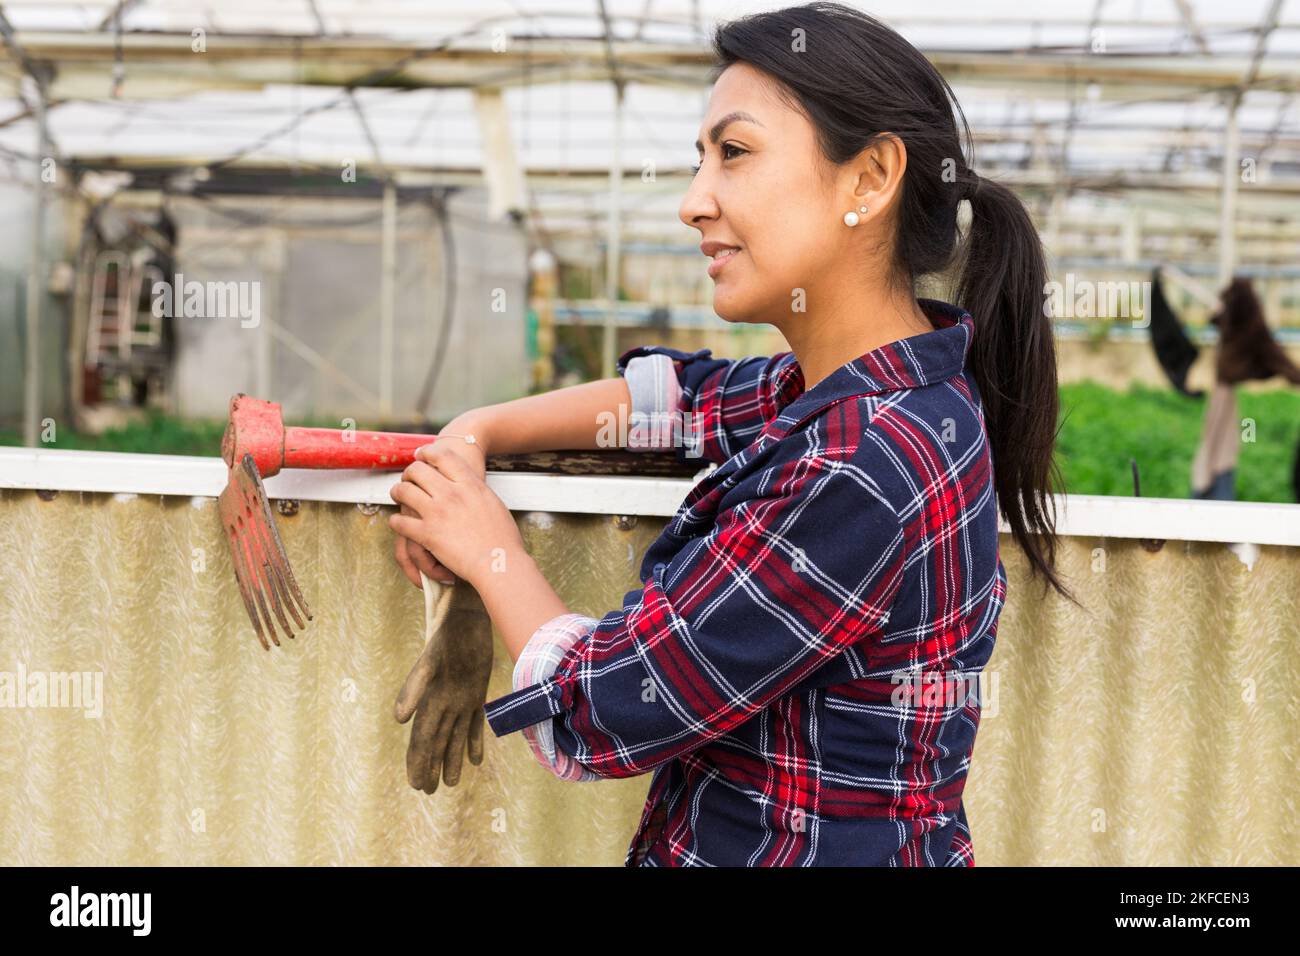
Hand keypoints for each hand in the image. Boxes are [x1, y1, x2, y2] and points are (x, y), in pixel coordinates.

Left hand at [392, 413, 489, 588]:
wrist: (501, 562)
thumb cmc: (504, 538)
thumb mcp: (493, 503)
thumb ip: (476, 491)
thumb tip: (470, 487)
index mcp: (470, 484)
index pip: (442, 456)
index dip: (427, 453)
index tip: (421, 456)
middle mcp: (452, 494)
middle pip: (418, 470)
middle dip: (409, 473)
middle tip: (408, 479)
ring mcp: (438, 513)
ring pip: (404, 491)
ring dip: (397, 492)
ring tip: (398, 496)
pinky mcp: (428, 534)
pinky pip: (400, 522)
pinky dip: (396, 521)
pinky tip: (398, 523)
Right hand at [395, 584, 494, 792]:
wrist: (467, 615)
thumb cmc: (447, 635)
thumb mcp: (430, 661)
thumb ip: (414, 687)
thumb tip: (398, 718)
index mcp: (429, 699)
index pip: (421, 739)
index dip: (417, 762)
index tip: (416, 785)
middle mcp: (443, 702)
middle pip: (435, 742)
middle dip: (430, 766)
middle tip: (427, 792)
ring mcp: (460, 698)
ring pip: (455, 736)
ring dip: (452, 759)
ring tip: (451, 784)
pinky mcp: (476, 691)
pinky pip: (475, 722)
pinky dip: (475, 741)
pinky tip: (476, 760)